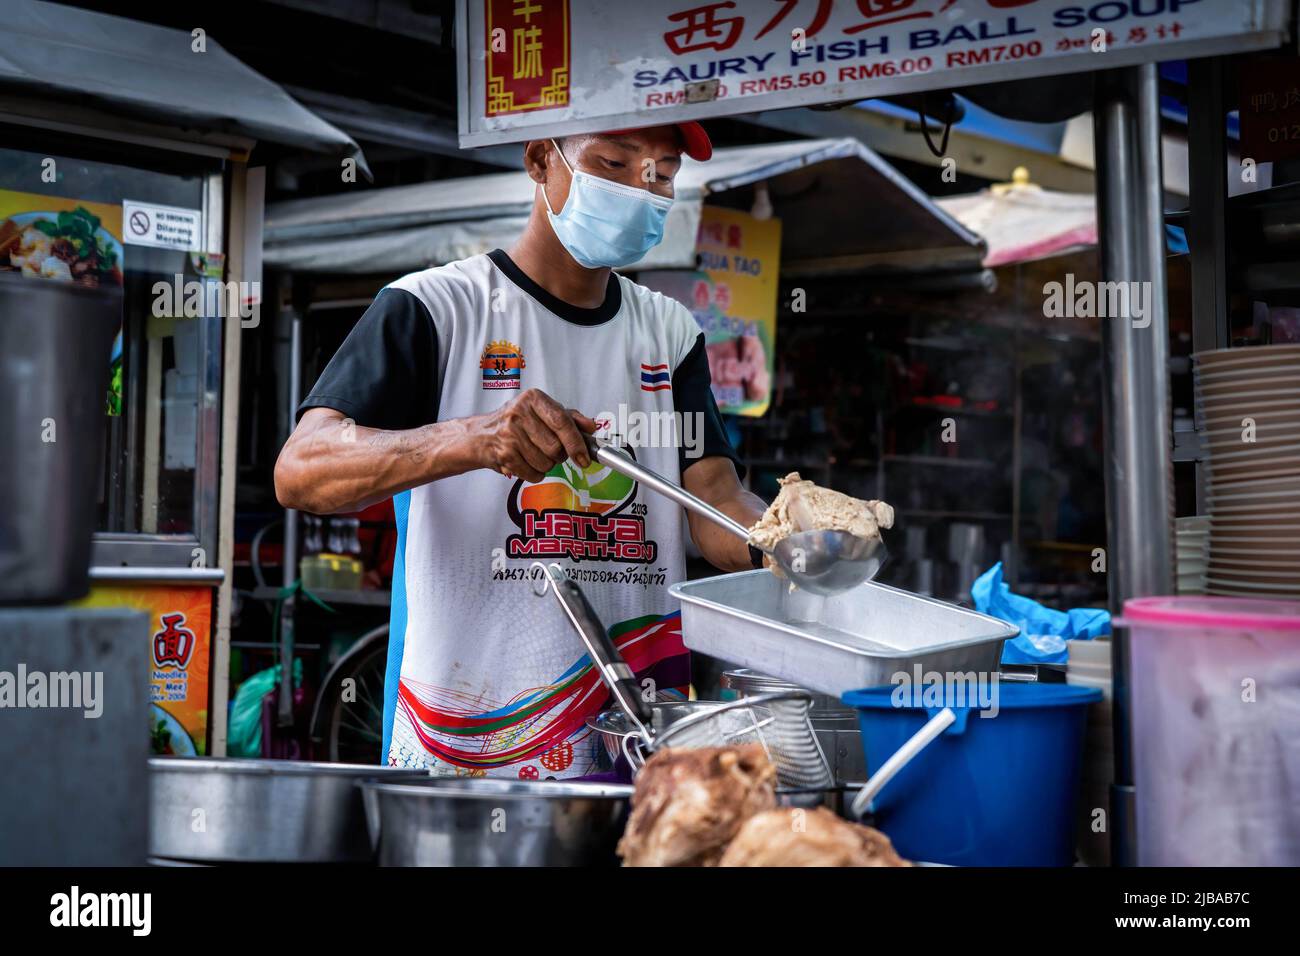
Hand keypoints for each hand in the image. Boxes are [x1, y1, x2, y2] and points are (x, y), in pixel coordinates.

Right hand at [477, 388, 597, 482]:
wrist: (480, 435)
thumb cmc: (515, 422)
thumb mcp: (541, 411)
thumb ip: (569, 417)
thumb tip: (591, 426)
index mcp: (533, 399)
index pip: (562, 421)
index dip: (577, 442)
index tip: (584, 457)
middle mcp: (519, 413)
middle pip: (556, 447)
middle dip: (558, 455)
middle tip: (550, 450)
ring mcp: (509, 434)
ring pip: (546, 463)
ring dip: (546, 465)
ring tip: (533, 454)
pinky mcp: (503, 454)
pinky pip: (533, 474)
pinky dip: (534, 473)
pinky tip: (525, 462)